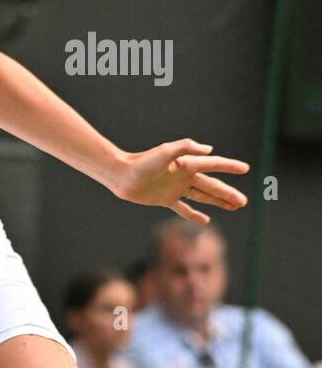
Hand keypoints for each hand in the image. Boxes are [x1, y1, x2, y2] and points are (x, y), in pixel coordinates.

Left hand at [111, 139, 248, 222]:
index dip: (229, 166)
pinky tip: (206, 219)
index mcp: (187, 164)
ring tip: (235, 207)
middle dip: (228, 193)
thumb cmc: (142, 162)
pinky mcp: (166, 200)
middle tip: (245, 202)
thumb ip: (186, 148)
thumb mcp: (165, 152)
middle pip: (212, 185)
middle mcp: (184, 176)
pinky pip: (184, 209)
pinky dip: (194, 214)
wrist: (121, 175)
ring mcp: (176, 189)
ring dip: (218, 202)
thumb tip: (209, 149)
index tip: (246, 168)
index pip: (214, 164)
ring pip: (203, 197)